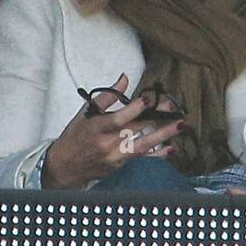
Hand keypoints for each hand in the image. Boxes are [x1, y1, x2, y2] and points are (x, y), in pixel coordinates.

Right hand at [41, 74, 185, 188]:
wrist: (65, 165)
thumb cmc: (75, 136)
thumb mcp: (85, 113)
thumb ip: (106, 97)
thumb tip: (124, 79)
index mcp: (96, 127)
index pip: (117, 119)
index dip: (133, 109)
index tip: (148, 99)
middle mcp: (106, 144)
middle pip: (135, 129)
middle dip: (156, 116)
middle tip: (173, 106)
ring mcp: (114, 157)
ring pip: (142, 146)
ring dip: (163, 135)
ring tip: (180, 125)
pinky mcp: (119, 166)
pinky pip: (141, 160)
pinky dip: (157, 155)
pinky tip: (171, 149)